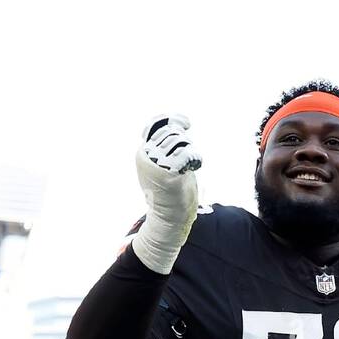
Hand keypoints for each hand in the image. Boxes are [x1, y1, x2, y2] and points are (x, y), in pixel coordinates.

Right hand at [131, 114, 201, 272]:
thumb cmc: (170, 193)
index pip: (156, 126)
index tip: (187, 123)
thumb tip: (175, 126)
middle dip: (185, 140)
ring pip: (180, 142)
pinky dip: (195, 159)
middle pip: (171, 133)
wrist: (168, 219)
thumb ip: (165, 148)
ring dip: (191, 150)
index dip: (172, 120)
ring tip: (191, 165)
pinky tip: (195, 167)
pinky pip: (187, 154)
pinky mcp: (170, 174)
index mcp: (143, 153)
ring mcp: (157, 165)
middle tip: (189, 157)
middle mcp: (147, 156)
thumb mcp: (163, 166)